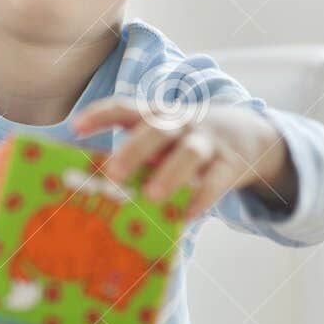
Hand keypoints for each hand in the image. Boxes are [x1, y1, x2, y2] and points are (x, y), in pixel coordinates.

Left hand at [70, 97, 297, 224]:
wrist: (248, 133)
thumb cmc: (187, 142)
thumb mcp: (163, 139)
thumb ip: (136, 156)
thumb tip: (95, 188)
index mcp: (157, 116)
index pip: (125, 108)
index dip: (100, 115)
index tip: (75, 128)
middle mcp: (181, 124)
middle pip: (156, 129)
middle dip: (133, 149)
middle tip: (112, 174)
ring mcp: (208, 142)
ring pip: (189, 153)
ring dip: (170, 173)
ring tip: (151, 197)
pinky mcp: (230, 164)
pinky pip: (216, 181)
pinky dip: (202, 198)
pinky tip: (187, 215)